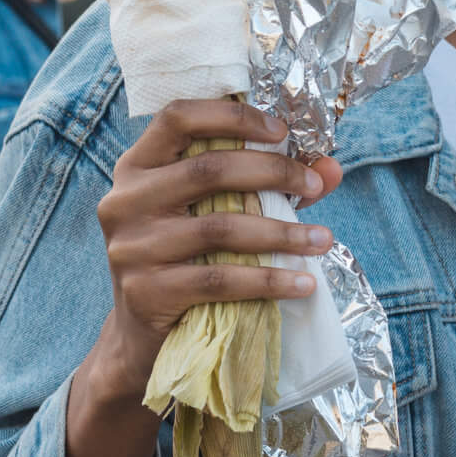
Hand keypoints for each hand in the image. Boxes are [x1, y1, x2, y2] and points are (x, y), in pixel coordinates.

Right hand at [65, 99, 341, 456]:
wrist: (142, 340)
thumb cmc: (189, 261)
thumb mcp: (218, 213)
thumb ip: (270, 184)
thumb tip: (331, 168)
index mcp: (137, 167)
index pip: (177, 116)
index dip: (232, 117)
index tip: (282, 130)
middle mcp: (124, 201)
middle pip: (206, 170)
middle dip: (272, 172)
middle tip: (314, 182)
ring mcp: (130, 248)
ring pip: (218, 228)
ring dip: (282, 232)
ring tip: (324, 239)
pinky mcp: (145, 292)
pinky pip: (219, 281)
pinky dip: (269, 281)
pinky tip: (305, 283)